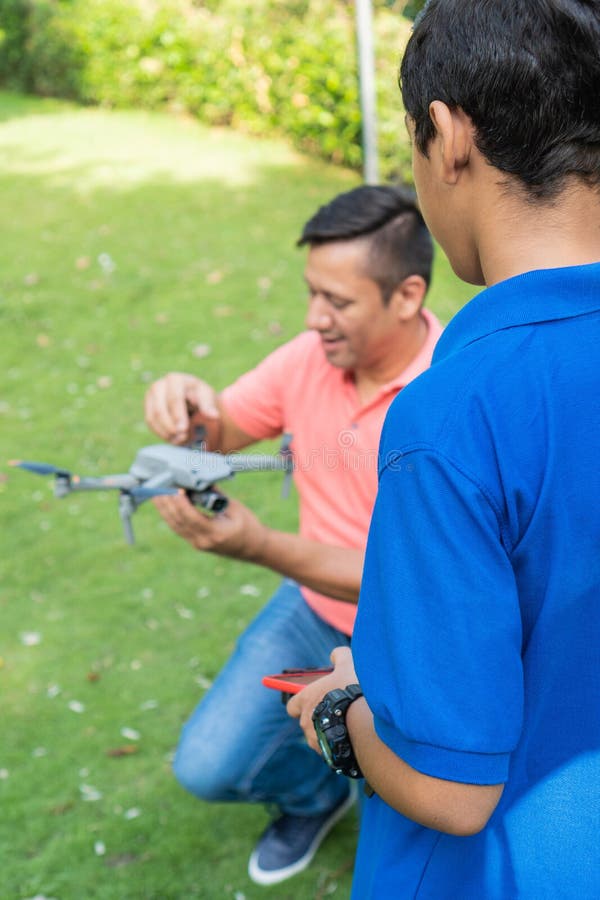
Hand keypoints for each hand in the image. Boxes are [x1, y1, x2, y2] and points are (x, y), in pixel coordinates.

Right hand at [144, 372, 219, 444]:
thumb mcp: (208, 398)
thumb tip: (214, 416)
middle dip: (171, 427)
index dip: (178, 415)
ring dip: (166, 432)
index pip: (174, 398)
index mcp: (175, 379)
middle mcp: (159, 385)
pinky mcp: (147, 407)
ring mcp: (150, 396)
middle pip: (159, 410)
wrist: (191, 399)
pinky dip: (161, 433)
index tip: (183, 429)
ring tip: (180, 440)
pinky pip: (150, 423)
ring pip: (152, 418)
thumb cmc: (200, 397)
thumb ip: (209, 406)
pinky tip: (173, 438)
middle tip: (182, 438)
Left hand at [152, 492, 267, 560]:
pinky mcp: (196, 542)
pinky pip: (179, 528)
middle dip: (167, 504)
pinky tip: (165, 504)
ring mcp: (198, 544)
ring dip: (164, 510)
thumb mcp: (236, 508)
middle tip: (158, 487)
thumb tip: (200, 480)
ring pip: (175, 526)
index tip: (176, 488)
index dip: (181, 503)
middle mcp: (203, 541)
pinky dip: (170, 516)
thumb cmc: (249, 526)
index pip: (191, 517)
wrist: (254, 548)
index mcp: (215, 533)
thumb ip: (216, 496)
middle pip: (178, 522)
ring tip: (155, 494)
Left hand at [287, 646, 357, 753]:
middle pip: (307, 723)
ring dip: (329, 733)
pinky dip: (339, 745)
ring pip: (319, 738)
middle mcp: (306, 723)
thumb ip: (339, 656)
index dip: (301, 704)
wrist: (364, 721)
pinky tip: (353, 738)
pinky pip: (332, 751)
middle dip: (319, 719)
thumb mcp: (347, 665)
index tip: (314, 701)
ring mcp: (316, 741)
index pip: (292, 706)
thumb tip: (335, 655)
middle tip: (336, 712)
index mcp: (305, 701)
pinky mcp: (329, 755)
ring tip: (348, 726)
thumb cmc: (351, 691)